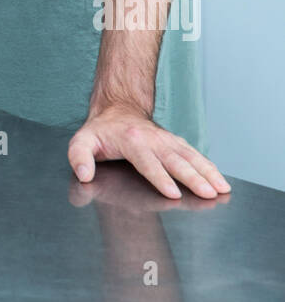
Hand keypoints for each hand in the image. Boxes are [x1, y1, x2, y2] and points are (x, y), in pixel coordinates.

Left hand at [68, 103, 230, 199]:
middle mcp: (153, 140)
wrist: (118, 108)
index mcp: (131, 141)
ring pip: (190, 156)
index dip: (160, 178)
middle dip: (193, 178)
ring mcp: (167, 140)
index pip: (147, 162)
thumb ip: (79, 157)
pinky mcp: (175, 142)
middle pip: (176, 161)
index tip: (173, 193)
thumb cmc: (101, 131)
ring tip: (222, 189)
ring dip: (208, 172)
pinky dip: (209, 166)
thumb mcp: (82, 141)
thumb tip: (84, 175)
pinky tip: (220, 180)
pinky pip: (195, 154)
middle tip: (209, 193)